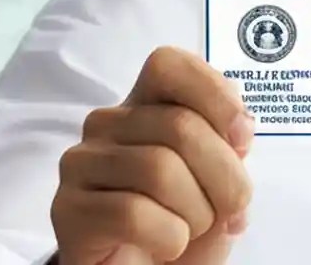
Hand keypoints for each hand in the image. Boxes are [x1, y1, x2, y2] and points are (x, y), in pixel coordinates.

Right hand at [51, 46, 254, 263]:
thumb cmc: (178, 223)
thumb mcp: (216, 182)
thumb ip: (227, 148)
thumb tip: (238, 132)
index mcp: (142, 106)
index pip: (168, 65)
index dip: (214, 94)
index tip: (242, 139)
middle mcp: (105, 124)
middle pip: (181, 126)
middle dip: (225, 179)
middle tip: (229, 213)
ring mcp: (80, 164)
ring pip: (160, 170)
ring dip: (197, 215)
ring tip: (189, 231)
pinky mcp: (67, 209)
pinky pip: (134, 214)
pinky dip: (169, 238)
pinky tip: (162, 246)